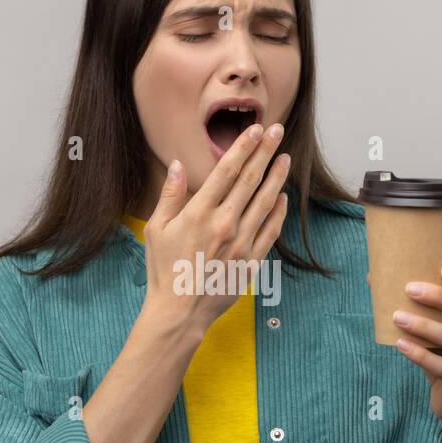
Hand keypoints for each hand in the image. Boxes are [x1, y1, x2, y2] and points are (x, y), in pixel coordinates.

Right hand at [141, 122, 289, 336]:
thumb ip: (170, 195)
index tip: (254, 129)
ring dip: (277, 177)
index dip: (242, 147)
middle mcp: (224, 224)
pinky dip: (279, 212)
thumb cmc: (163, 270)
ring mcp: (241, 243)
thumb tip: (178, 165)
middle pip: (250, 180)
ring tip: (285, 158)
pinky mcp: (251, 261)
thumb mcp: (156, 230)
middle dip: (265, 152)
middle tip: (277, 131)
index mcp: (200, 213)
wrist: (179, 313)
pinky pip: (270, 232)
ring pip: (266, 202)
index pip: (227, 171)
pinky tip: (283, 198)